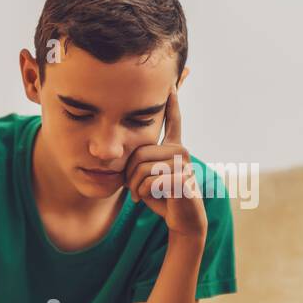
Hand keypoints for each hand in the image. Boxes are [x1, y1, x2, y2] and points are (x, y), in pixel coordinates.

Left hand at [123, 85, 206, 239]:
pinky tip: (154, 199)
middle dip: (131, 175)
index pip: (173, 120)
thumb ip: (138, 161)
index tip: (172, 83)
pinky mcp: (182, 178)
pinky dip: (145, 194)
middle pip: (139, 153)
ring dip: (137, 187)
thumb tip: (119, 152)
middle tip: (137, 189)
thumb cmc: (162, 197)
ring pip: (142, 168)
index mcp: (173, 146)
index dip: (172, 102)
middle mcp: (181, 150)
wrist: (183, 219)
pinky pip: (150, 182)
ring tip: (143, 195)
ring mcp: (183, 163)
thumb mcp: (146, 176)